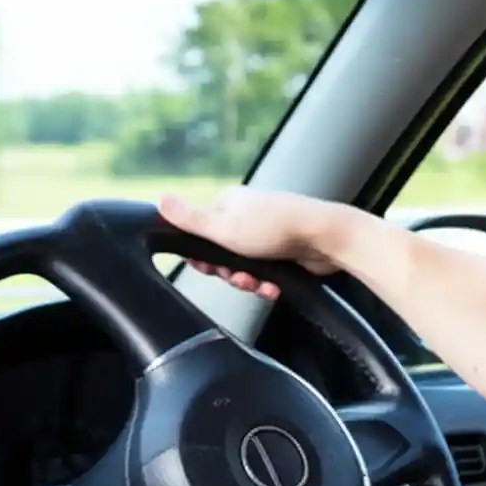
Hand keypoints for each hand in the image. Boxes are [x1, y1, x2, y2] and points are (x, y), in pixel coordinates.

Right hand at [159, 187, 361, 298]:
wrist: (326, 239)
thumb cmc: (276, 228)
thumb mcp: (224, 227)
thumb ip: (190, 220)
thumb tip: (159, 199)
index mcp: (228, 204)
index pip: (199, 235)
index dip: (203, 257)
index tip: (210, 267)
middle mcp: (246, 215)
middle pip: (221, 255)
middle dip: (229, 273)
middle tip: (240, 277)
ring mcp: (265, 233)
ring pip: (244, 268)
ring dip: (250, 282)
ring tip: (261, 285)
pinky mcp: (282, 251)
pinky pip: (264, 273)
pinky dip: (267, 283)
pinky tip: (273, 287)